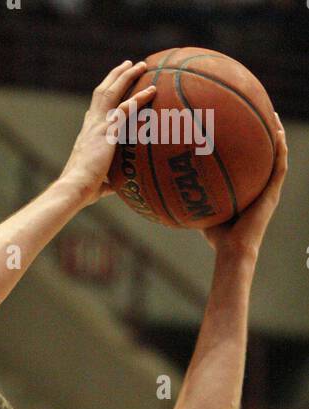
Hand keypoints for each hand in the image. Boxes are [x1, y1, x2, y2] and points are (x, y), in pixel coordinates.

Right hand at [60, 60, 155, 206]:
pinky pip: (126, 109)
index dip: (102, 99)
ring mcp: (98, 125)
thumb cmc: (83, 191)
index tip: (110, 89)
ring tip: (139, 65)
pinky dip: (139, 98)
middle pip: (102, 92)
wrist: (74, 187)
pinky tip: (152, 90)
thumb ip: (106, 182)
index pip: (94, 112)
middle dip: (115, 76)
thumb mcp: (96, 184)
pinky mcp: (107, 131)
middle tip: (128, 64)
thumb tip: (114, 188)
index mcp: (86, 136)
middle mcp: (91, 125)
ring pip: (112, 92)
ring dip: (126, 76)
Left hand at [203, 117, 286, 257]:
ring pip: (276, 156)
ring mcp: (268, 190)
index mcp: (248, 190)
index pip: (249, 163)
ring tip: (271, 114)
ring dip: (276, 135)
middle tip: (257, 111)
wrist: (233, 250)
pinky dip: (280, 149)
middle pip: (263, 155)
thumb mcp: (204, 208)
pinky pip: (280, 167)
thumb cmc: (217, 237)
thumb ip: (196, 194)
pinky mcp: (273, 194)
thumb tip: (175, 181)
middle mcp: (260, 187)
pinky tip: (278, 132)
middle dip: (261, 133)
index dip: (246, 145)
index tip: (239, 126)